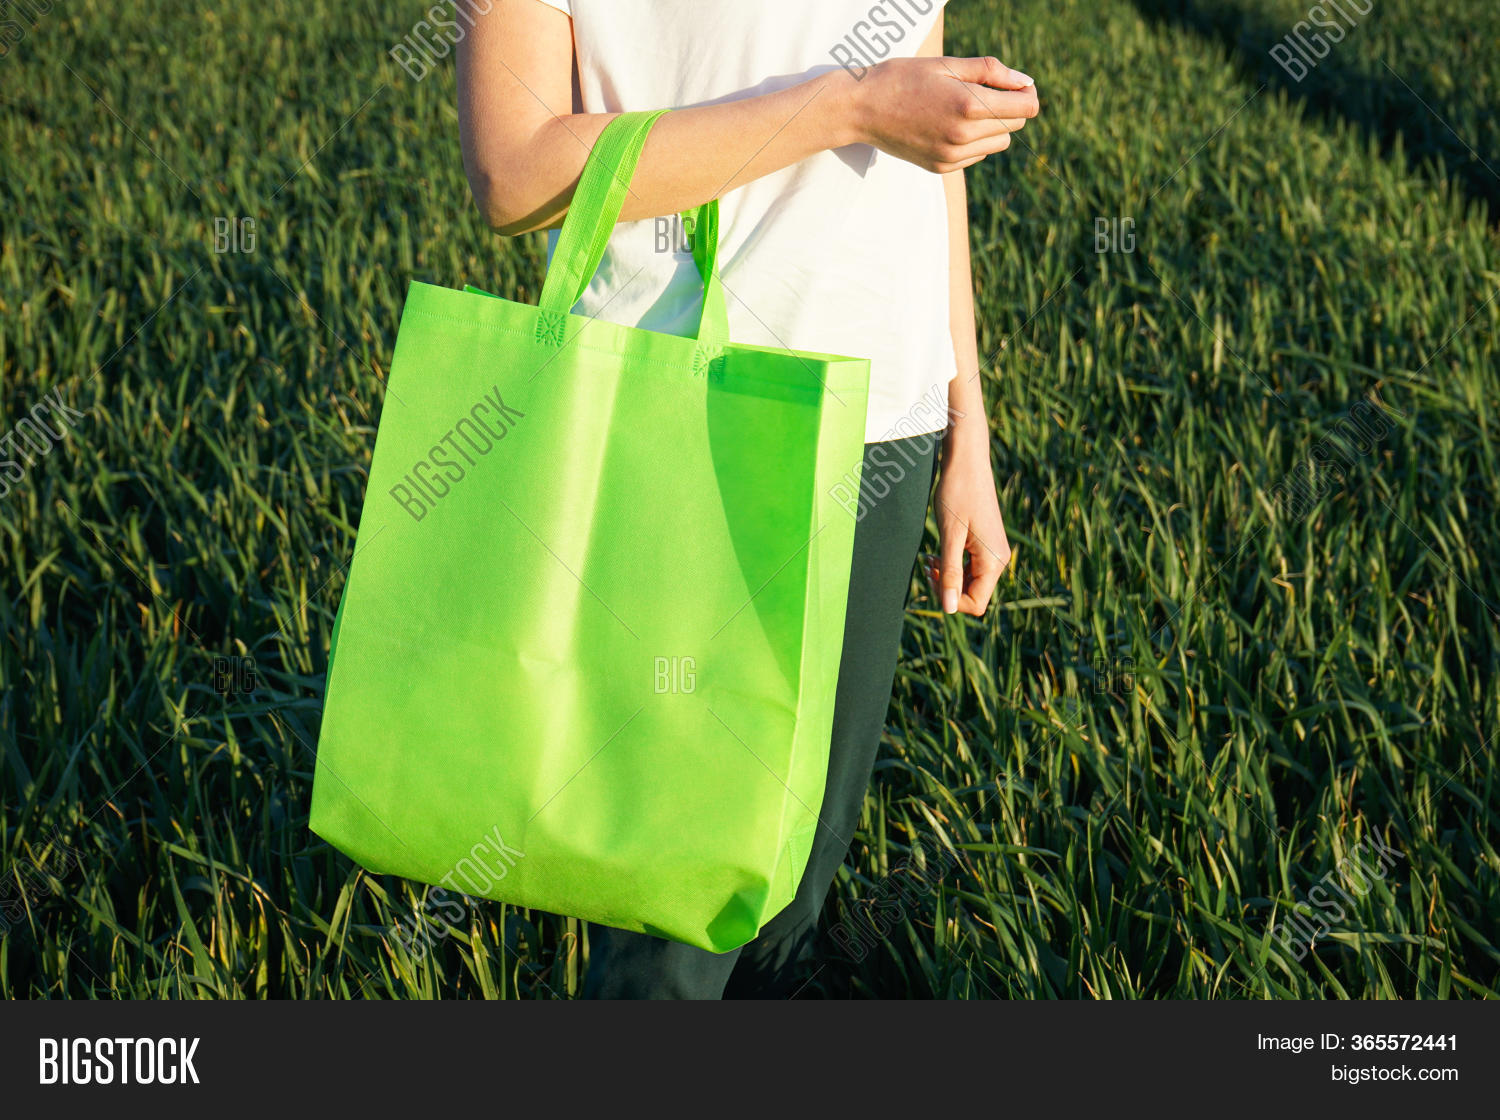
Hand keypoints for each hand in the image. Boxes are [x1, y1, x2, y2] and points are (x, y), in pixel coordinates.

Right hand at [848, 56, 1037, 173]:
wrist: (862, 109)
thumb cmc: (903, 78)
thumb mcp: (947, 65)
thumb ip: (991, 72)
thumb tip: (1025, 83)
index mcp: (969, 105)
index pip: (1025, 108)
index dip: (1027, 95)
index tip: (1017, 86)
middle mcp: (964, 136)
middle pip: (1014, 127)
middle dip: (1010, 109)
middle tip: (989, 92)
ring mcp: (952, 156)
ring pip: (999, 144)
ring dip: (993, 127)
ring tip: (967, 109)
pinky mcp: (941, 167)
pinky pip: (976, 155)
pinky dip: (974, 141)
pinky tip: (950, 125)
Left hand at [926, 445, 1012, 615]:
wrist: (966, 462)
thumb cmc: (957, 494)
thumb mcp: (950, 536)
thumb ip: (951, 572)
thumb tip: (949, 608)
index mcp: (994, 561)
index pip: (976, 604)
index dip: (952, 600)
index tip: (932, 576)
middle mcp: (1000, 559)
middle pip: (973, 595)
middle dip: (948, 587)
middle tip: (926, 565)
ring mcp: (994, 551)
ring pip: (970, 582)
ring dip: (948, 576)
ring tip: (928, 558)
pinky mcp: (986, 543)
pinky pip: (970, 567)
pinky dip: (953, 565)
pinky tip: (937, 552)